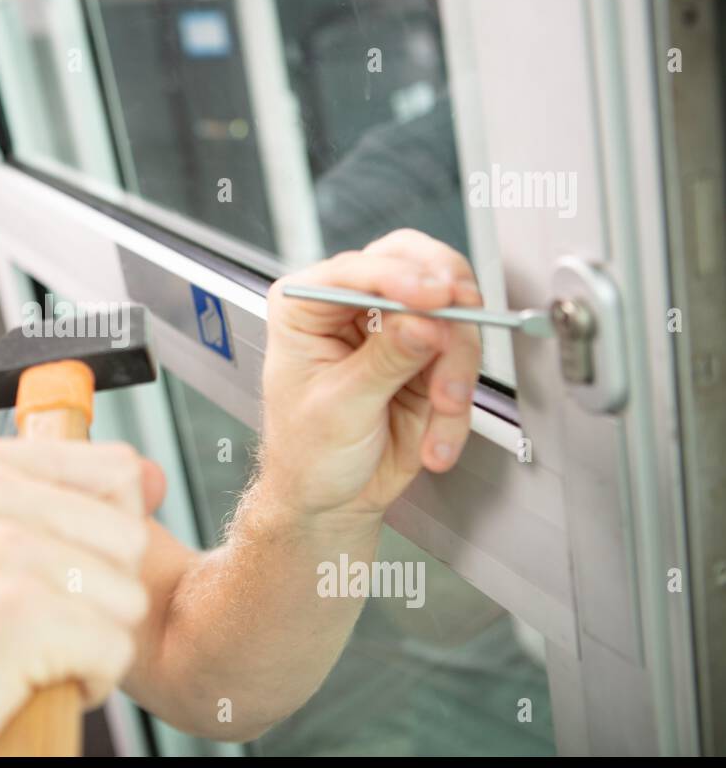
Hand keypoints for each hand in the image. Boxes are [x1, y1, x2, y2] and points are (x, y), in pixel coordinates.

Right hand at [0, 438, 164, 755]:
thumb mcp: (7, 544)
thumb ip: (84, 501)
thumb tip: (156, 476)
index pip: (120, 470)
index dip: (107, 535)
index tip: (50, 567)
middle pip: (132, 537)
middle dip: (103, 596)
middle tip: (33, 621)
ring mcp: (1, 551)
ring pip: (129, 597)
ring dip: (94, 642)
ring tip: (27, 650)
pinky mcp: (17, 614)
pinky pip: (115, 648)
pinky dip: (89, 680)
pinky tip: (30, 680)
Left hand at [258, 228, 482, 522]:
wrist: (329, 501)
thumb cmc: (307, 454)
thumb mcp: (340, 407)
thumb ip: (384, 361)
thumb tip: (420, 321)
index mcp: (306, 307)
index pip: (357, 270)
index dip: (401, 277)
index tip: (435, 298)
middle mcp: (349, 307)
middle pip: (413, 266)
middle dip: (445, 302)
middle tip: (456, 332)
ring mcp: (392, 329)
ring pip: (450, 313)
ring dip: (454, 368)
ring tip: (442, 410)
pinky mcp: (426, 357)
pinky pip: (462, 359)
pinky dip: (458, 402)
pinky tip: (435, 439)